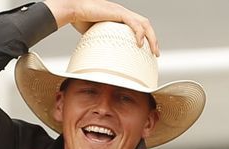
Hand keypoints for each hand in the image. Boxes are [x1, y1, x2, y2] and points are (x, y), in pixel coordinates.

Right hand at [44, 0, 159, 54]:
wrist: (72, 10)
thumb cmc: (79, 20)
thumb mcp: (95, 34)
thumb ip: (103, 42)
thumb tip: (103, 58)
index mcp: (119, 17)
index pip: (139, 26)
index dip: (146, 38)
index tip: (149, 51)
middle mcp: (122, 12)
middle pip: (145, 24)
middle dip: (153, 40)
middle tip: (156, 54)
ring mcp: (121, 11)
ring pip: (144, 23)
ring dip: (151, 38)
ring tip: (152, 51)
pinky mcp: (118, 12)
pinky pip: (134, 23)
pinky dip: (139, 34)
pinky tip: (140, 44)